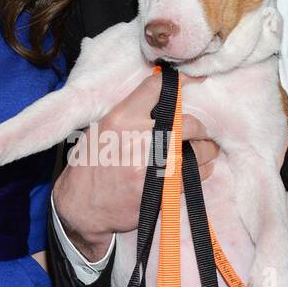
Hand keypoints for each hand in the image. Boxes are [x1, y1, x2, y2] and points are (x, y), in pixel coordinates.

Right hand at [52, 70, 217, 257]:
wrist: (82, 206)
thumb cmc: (91, 165)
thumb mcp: (102, 129)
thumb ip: (131, 114)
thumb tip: (162, 102)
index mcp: (122, 117)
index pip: (157, 88)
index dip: (181, 81)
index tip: (195, 80)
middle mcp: (139, 137)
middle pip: (188, 123)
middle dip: (198, 128)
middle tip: (199, 133)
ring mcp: (152, 164)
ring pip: (198, 151)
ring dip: (205, 151)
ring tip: (202, 151)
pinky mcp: (162, 188)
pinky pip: (194, 176)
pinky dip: (200, 172)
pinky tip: (195, 170)